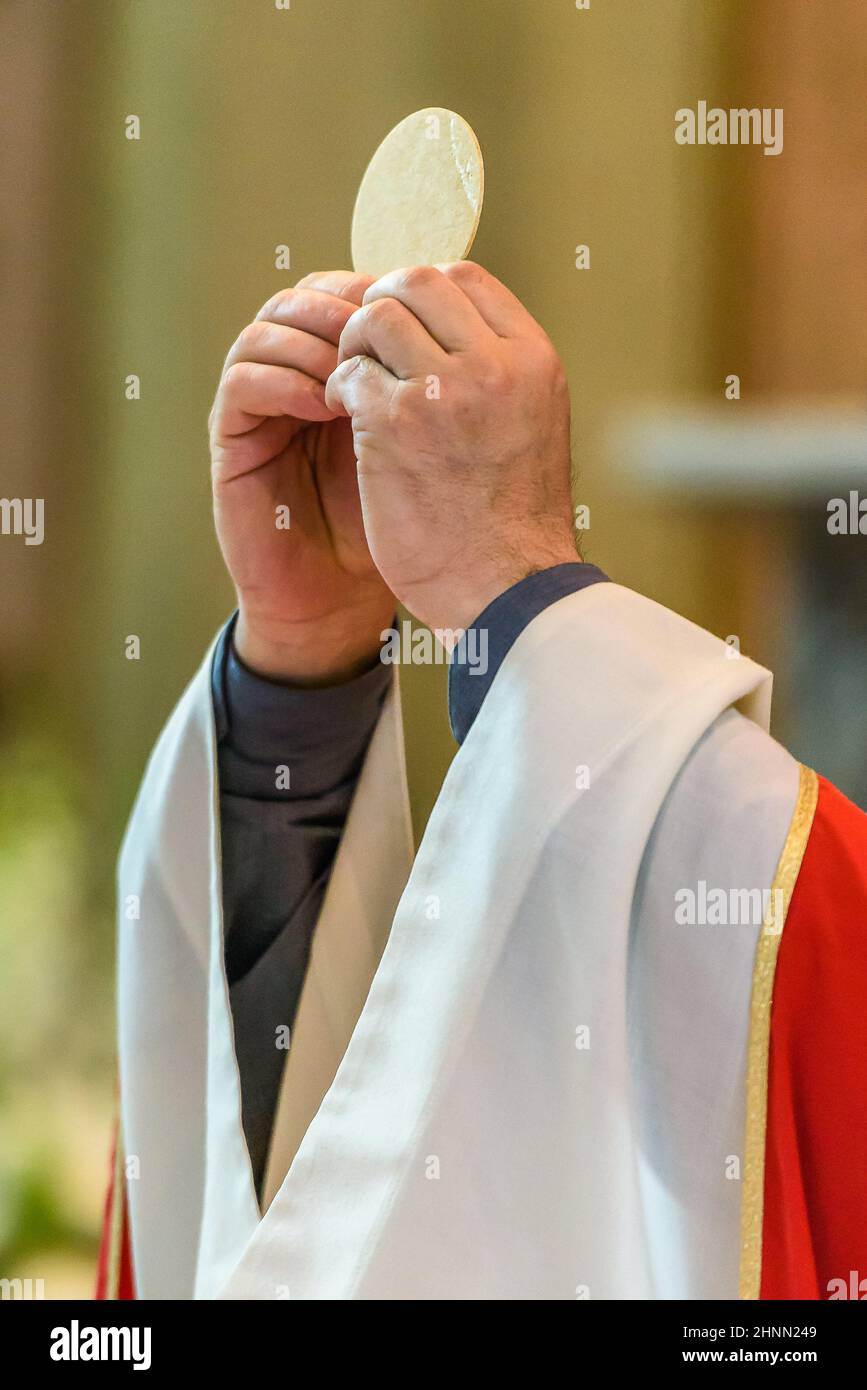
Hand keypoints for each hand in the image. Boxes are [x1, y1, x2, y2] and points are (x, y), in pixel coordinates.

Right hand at [209, 271, 394, 683]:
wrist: (344, 599)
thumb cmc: (392, 527)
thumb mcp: (421, 445)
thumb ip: (425, 387)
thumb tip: (457, 321)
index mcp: (339, 371)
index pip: (341, 294)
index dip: (370, 289)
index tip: (411, 308)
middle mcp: (294, 379)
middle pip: (299, 298)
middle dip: (340, 305)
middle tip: (375, 329)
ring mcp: (260, 407)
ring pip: (264, 329)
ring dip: (310, 338)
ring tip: (351, 367)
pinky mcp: (233, 441)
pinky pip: (242, 382)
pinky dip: (281, 379)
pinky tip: (322, 401)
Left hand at [325, 262, 577, 633]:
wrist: (508, 589)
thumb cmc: (515, 522)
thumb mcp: (533, 425)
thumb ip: (500, 374)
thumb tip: (450, 333)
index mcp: (533, 359)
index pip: (465, 278)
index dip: (420, 291)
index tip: (404, 328)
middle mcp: (494, 364)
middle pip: (415, 282)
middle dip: (379, 307)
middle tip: (366, 349)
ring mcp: (444, 391)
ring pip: (374, 318)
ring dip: (353, 346)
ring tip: (354, 386)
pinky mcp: (396, 425)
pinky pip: (348, 374)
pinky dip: (336, 387)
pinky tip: (343, 416)